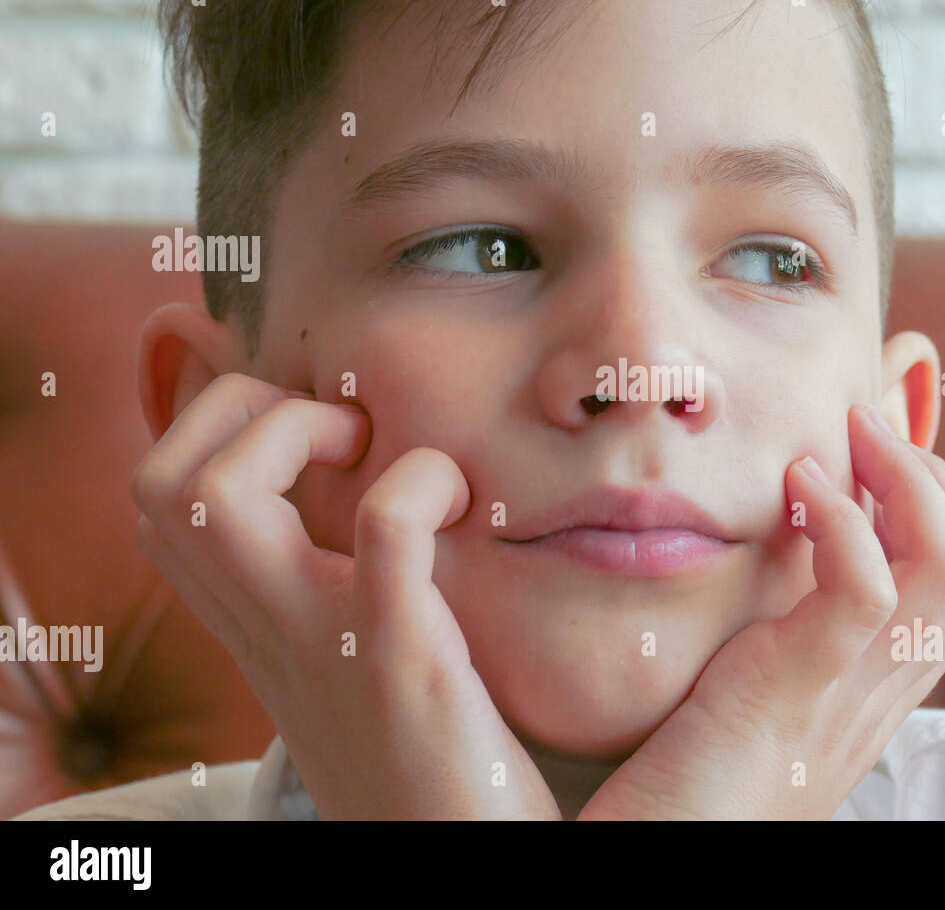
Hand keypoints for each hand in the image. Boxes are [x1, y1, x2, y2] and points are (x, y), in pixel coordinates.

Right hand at [131, 373, 560, 818]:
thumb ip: (337, 604)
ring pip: (214, 497)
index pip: (159, 507)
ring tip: (367, 449)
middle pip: (157, 486)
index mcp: (257, 628)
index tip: (307, 435)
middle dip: (235, 406)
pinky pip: (384, 529)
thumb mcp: (358, 672)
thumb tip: (371, 524)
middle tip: (335, 430)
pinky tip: (456, 496)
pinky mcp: (402, 659)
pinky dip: (420, 480)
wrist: (462, 864)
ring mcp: (323, 644)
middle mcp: (267, 633)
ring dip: (291, 428)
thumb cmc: (436, 765)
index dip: (210, 432)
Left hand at [576, 404, 944, 818]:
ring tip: (846, 434)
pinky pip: (867, 596)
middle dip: (935, 475)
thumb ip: (778, 626)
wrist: (655, 858)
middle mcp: (879, 691)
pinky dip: (845, 521)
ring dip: (909, 478)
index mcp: (872, 684)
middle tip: (865, 423)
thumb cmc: (679, 772)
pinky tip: (799, 483)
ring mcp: (847, 695)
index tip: (873, 447)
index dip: (940, 499)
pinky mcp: (793, 695)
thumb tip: (778, 543)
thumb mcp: (748, 683)